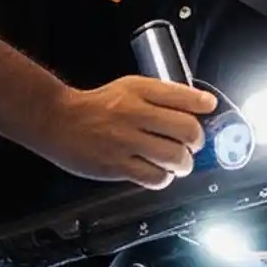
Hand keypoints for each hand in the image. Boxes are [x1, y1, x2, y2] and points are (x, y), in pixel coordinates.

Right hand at [36, 76, 218, 188]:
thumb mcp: (131, 88)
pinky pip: (155, 177)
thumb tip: (204, 104)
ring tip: (179, 163)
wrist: (58, 120)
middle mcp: (134, 114)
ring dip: (184, 163)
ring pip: (175, 157)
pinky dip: (165, 178)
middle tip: (193, 144)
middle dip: (197, 141)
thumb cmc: (98, 105)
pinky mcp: (116, 165)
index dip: (203, 105)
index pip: (184, 96)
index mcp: (140, 91)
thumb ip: (165, 95)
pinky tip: (160, 173)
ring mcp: (125, 141)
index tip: (209, 110)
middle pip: (186, 130)